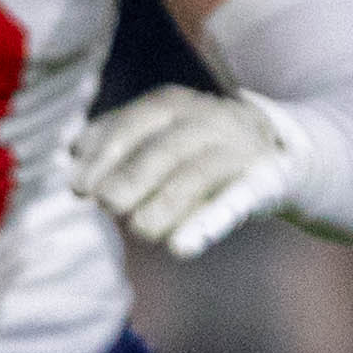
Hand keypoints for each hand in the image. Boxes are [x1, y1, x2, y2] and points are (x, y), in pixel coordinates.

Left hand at [68, 85, 304, 259]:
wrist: (280, 150)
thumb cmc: (197, 145)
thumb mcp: (158, 132)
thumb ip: (118, 139)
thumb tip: (72, 150)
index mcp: (175, 104)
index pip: (135, 123)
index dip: (105, 154)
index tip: (78, 187)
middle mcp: (209, 119)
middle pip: (165, 148)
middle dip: (131, 177)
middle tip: (105, 204)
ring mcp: (238, 149)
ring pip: (197, 176)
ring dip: (164, 204)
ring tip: (138, 229)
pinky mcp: (264, 182)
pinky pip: (235, 202)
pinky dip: (206, 224)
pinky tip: (181, 248)